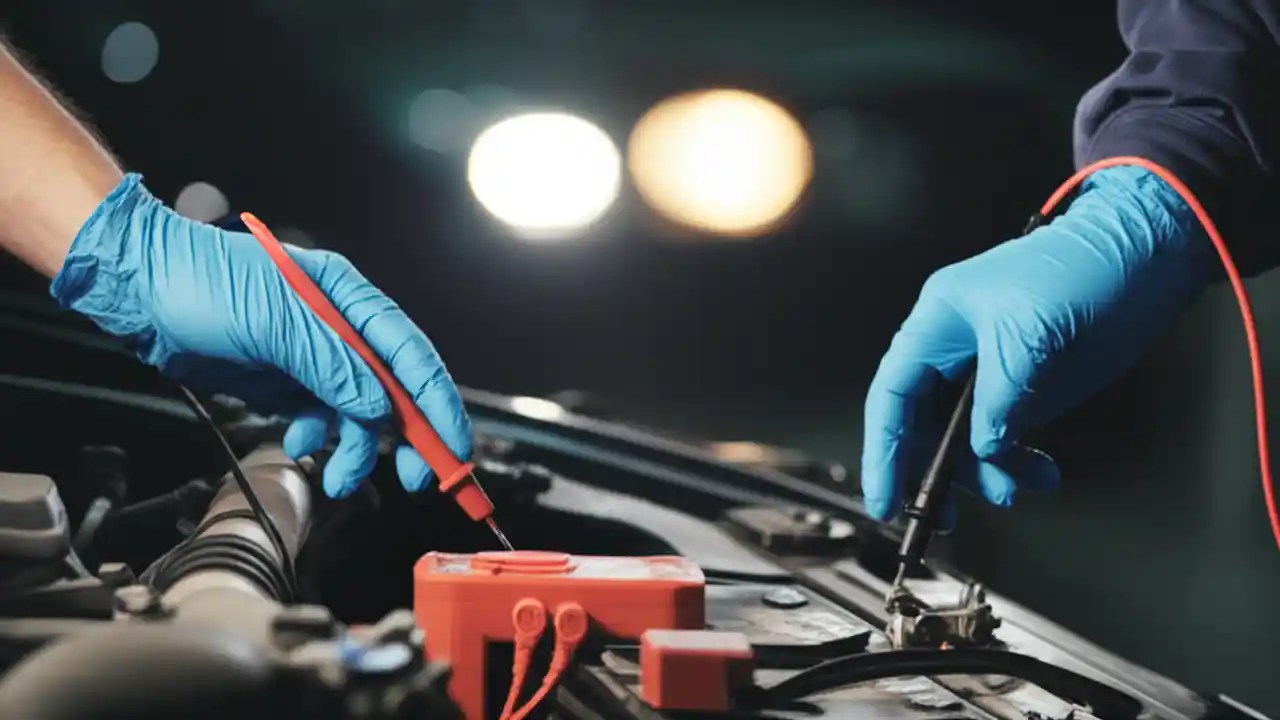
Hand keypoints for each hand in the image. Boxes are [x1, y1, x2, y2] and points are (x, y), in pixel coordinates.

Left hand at [51, 174, 470, 498]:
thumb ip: (330, 364)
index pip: (410, 355)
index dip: (437, 403)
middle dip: (408, 437)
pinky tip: (299, 446)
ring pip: (359, 413)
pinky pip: (322, 419)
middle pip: (395, 388)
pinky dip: (318, 439)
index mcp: (349, 298)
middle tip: (417, 479)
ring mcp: (315, 356)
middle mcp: (341, 327)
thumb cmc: (201, 284)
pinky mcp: (288, 381)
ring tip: (340, 478)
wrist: (140, 289)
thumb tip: (377, 406)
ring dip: (356, 449)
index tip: (454, 448)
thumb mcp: (271, 322)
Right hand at [860, 166, 1210, 520]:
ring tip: (1016, 487)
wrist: (1145, 256)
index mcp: (936, 323)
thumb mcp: (1030, 337)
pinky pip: (1004, 437)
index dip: (883, 451)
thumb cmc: (1080, 270)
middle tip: (944, 517)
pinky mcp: (1023, 387)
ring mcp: (988, 370)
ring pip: (964, 439)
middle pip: (921, 425)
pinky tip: (1041, 473)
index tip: (885, 500)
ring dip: (985, 472)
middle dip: (933, 472)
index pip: (891, 396)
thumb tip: (984, 450)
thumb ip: (1000, 402)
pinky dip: (1018, 461)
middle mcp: (953, 349)